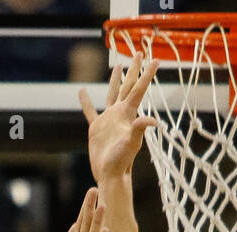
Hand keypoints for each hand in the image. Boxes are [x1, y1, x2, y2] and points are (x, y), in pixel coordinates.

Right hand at [79, 55, 157, 182]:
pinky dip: (86, 102)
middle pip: (127, 86)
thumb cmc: (122, 161)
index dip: (147, 74)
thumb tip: (154, 121)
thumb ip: (139, 129)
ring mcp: (108, 120)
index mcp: (128, 114)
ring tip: (118, 66)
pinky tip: (82, 92)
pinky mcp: (96, 128)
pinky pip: (90, 111)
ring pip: (112, 94)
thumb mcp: (131, 143)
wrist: (109, 174)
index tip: (154, 59)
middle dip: (133, 69)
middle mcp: (119, 113)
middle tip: (138, 53)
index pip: (138, 89)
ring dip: (115, 80)